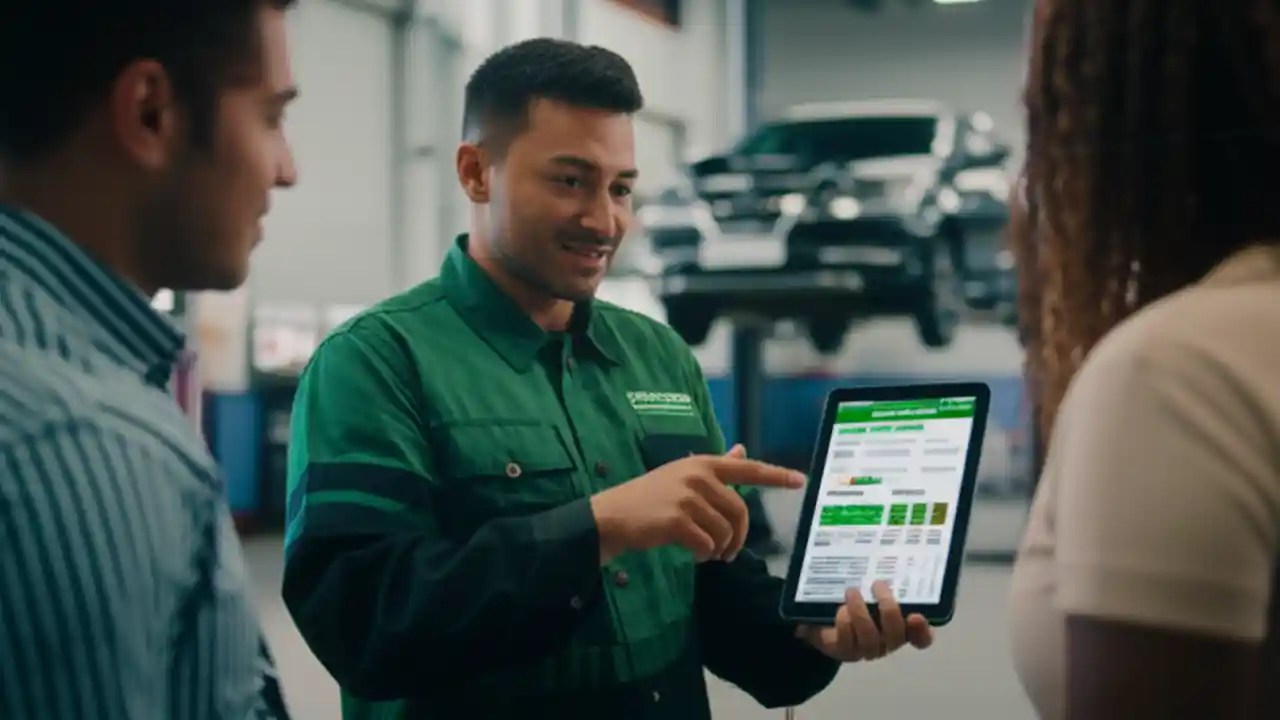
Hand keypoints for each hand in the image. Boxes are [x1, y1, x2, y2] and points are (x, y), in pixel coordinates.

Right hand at [590, 444, 805, 563]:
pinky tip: (693, 555)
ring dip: (719, 548)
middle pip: (740, 510)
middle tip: (728, 553)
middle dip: (738, 536)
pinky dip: (703, 555)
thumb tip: (741, 449)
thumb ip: (716, 467)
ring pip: (724, 531)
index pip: (747, 468)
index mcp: (703, 464)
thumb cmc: (650, 498)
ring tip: (705, 552)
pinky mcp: (678, 519)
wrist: (612, 516)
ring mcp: (687, 496)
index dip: (775, 475)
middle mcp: (698, 475)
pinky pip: (707, 544)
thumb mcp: (683, 476)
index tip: (800, 480)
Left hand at [796, 581, 934, 661]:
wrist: (822, 619)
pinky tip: (840, 609)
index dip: (922, 630)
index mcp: (900, 627)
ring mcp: (866, 650)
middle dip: (888, 608)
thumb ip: (883, 580)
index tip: (916, 615)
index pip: (921, 636)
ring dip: (860, 612)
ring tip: (852, 591)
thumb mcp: (870, 590)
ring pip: (870, 638)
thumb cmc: (855, 601)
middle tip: (878, 585)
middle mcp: (887, 642)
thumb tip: (888, 549)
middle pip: (896, 634)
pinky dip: (845, 623)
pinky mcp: (844, 652)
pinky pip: (847, 641)